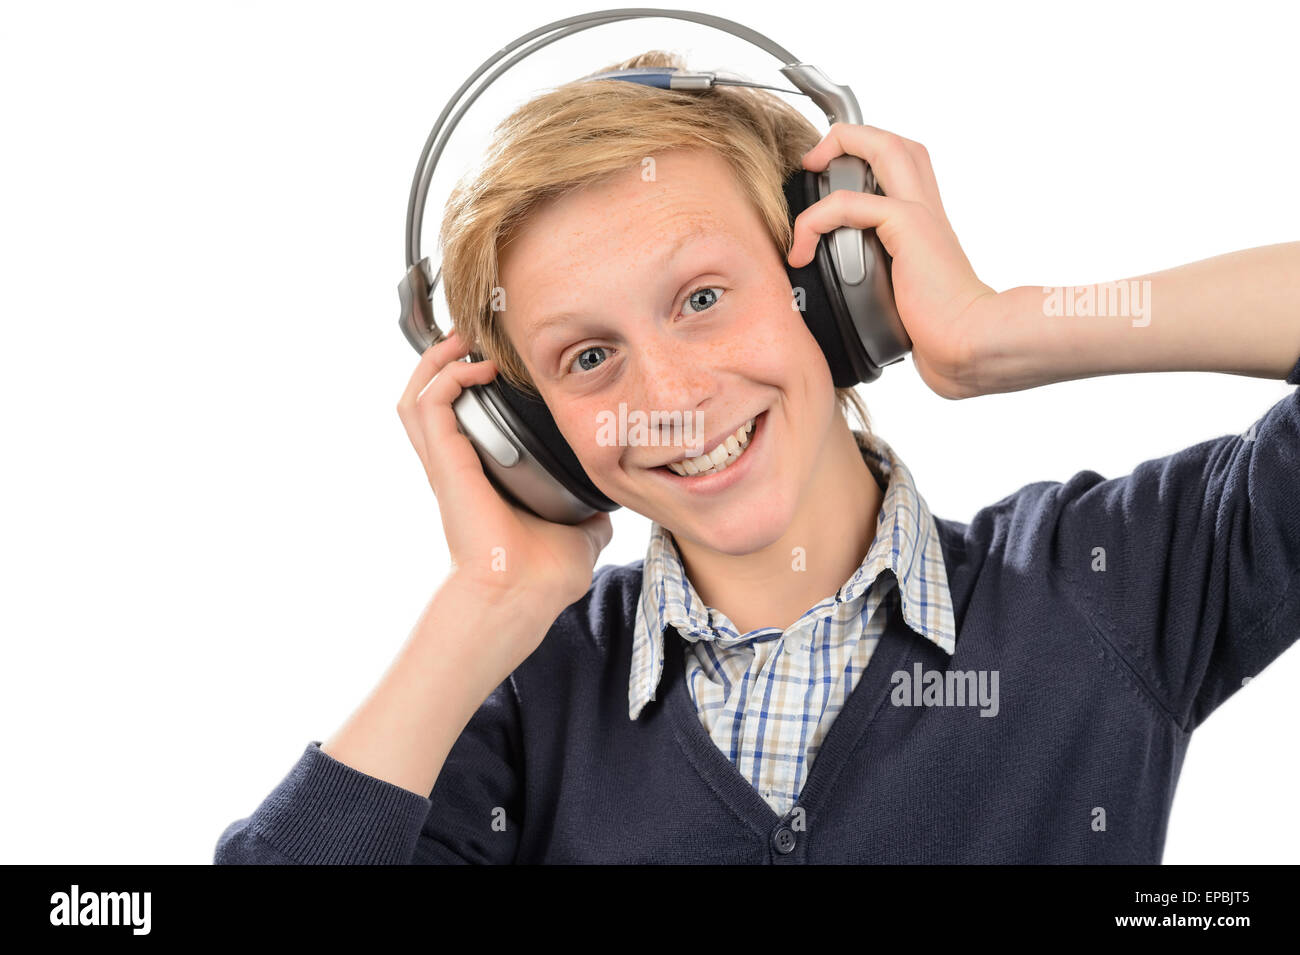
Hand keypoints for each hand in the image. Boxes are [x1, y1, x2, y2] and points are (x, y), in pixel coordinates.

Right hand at [395, 330, 613, 615]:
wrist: (522, 595)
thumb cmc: (542, 577)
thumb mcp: (581, 535)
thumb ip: (591, 515)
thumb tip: (610, 506)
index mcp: (483, 480)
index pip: (461, 422)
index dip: (470, 387)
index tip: (500, 361)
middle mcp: (457, 468)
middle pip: (427, 400)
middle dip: (444, 361)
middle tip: (473, 337)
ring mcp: (447, 465)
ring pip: (416, 397)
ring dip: (435, 361)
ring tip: (463, 339)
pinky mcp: (446, 464)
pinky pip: (429, 406)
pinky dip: (446, 377)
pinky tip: (476, 368)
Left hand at [787, 123, 998, 399]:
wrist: (967, 342)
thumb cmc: (940, 331)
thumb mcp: (898, 298)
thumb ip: (876, 286)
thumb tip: (845, 308)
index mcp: (923, 223)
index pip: (901, 166)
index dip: (865, 158)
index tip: (828, 183)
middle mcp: (924, 209)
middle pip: (896, 140)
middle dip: (851, 136)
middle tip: (816, 162)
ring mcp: (919, 213)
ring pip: (883, 146)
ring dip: (839, 148)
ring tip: (808, 173)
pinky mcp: (907, 227)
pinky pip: (848, 203)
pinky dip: (815, 219)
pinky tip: (801, 249)